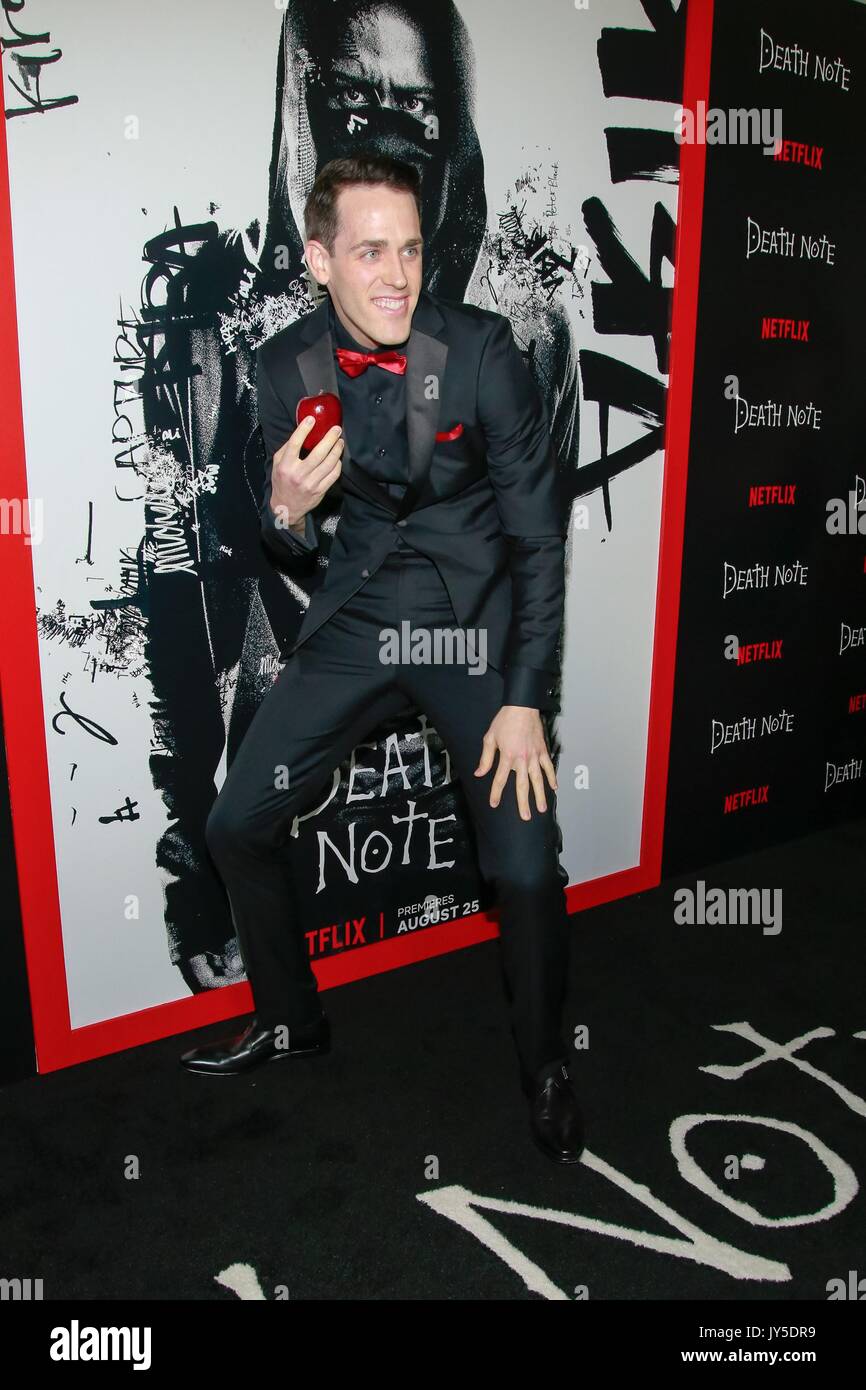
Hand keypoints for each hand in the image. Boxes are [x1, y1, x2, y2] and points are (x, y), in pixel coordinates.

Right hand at [270, 415, 343, 529]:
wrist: (286, 507)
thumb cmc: (282, 481)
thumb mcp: (277, 464)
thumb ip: (287, 449)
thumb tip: (302, 432)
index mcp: (285, 465)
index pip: (295, 443)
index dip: (304, 429)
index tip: (312, 419)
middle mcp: (298, 474)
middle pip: (318, 453)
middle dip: (330, 438)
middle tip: (336, 429)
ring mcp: (311, 483)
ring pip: (329, 463)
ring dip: (337, 450)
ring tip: (340, 441)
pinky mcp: (320, 491)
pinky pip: (333, 475)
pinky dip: (337, 464)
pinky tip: (337, 457)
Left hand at [474, 705, 557, 820]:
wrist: (521, 707)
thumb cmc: (504, 721)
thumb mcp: (490, 738)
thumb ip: (486, 758)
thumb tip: (479, 773)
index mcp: (507, 756)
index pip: (501, 779)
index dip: (496, 793)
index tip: (494, 804)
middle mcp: (522, 759)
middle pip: (523, 785)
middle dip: (524, 803)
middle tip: (526, 817)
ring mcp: (534, 755)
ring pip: (538, 779)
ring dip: (540, 795)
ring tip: (542, 808)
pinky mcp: (543, 750)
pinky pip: (548, 767)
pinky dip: (551, 777)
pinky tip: (554, 788)